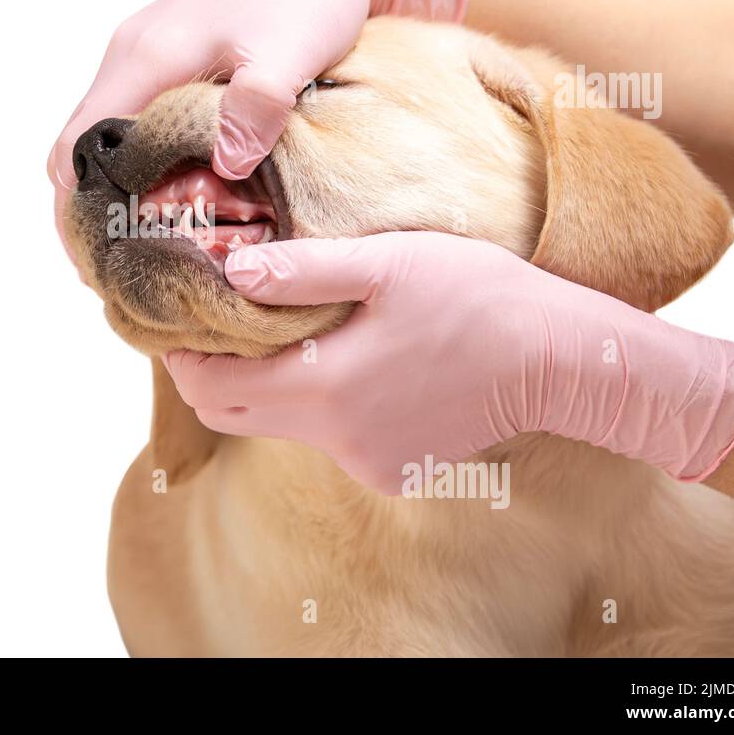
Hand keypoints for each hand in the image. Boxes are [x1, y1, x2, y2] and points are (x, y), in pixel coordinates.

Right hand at [48, 0, 471, 264]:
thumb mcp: (290, 49)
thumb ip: (256, 104)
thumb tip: (225, 162)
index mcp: (145, 58)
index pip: (75, 148)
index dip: (75, 212)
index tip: (99, 264)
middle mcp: (134, 58)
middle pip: (81, 150)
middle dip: (91, 213)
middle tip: (125, 273)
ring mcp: (151, 58)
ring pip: (110, 139)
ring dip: (120, 192)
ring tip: (151, 249)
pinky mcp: (175, 63)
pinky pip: (139, 123)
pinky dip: (145, 166)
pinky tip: (179, 199)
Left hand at [164, 233, 733, 493]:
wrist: (557, 359)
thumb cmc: (477, 297)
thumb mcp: (388, 264)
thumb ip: (301, 270)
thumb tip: (229, 270)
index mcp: (322, 388)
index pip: (212, 386)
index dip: (181, 353)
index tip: (176, 316)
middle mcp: (334, 438)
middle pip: (234, 414)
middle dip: (210, 371)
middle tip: (213, 321)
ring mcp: (363, 461)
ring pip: (281, 426)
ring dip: (267, 383)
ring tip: (281, 327)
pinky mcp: (390, 470)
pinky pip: (329, 439)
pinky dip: (318, 403)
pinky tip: (348, 360)